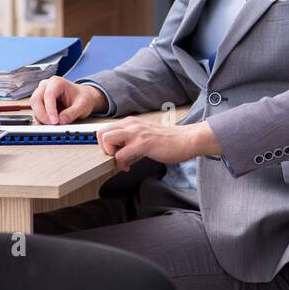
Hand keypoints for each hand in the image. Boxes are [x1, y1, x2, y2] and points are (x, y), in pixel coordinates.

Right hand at [31, 77, 103, 124]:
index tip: (55, 121)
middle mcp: (46, 86)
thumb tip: (60, 121)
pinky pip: (36, 111)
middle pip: (36, 100)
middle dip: (43, 114)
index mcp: (57, 82)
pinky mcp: (40, 102)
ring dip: (41, 118)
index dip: (50, 109)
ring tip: (53, 125)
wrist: (84, 97)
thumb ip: (72, 113)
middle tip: (53, 125)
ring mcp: (41, 93)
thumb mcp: (83, 106)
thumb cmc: (83, 98)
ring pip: (34, 106)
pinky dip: (41, 119)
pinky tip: (50, 123)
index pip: (49, 95)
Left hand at [96, 118, 221, 171]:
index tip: (113, 152)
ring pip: (107, 139)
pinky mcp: (143, 144)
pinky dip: (121, 164)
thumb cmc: (169, 140)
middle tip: (114, 156)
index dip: (105, 143)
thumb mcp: (146, 133)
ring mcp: (137, 133)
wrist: (187, 139)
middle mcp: (132, 125)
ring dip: (110, 154)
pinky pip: (121, 155)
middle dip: (103, 148)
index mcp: (132, 122)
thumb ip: (132, 136)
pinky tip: (128, 167)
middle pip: (101, 132)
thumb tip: (119, 147)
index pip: (105, 129)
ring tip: (120, 160)